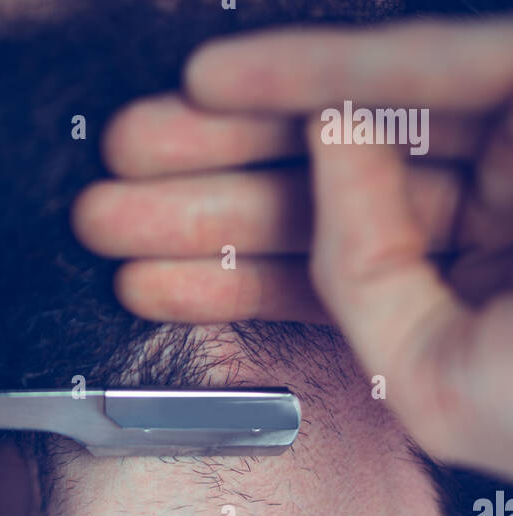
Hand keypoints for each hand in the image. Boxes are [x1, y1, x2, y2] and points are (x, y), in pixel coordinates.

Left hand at [71, 16, 512, 476]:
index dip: (224, 281)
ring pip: (345, 128)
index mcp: (468, 312)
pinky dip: (308, 67)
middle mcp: (487, 228)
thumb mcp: (436, 389)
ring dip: (226, 135)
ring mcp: (508, 151)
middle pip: (317, 203)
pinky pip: (415, 62)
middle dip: (199, 206)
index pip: (323, 288)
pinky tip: (213, 82)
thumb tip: (322, 172)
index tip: (136, 282)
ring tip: (125, 149)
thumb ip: (358, 299)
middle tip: (106, 213)